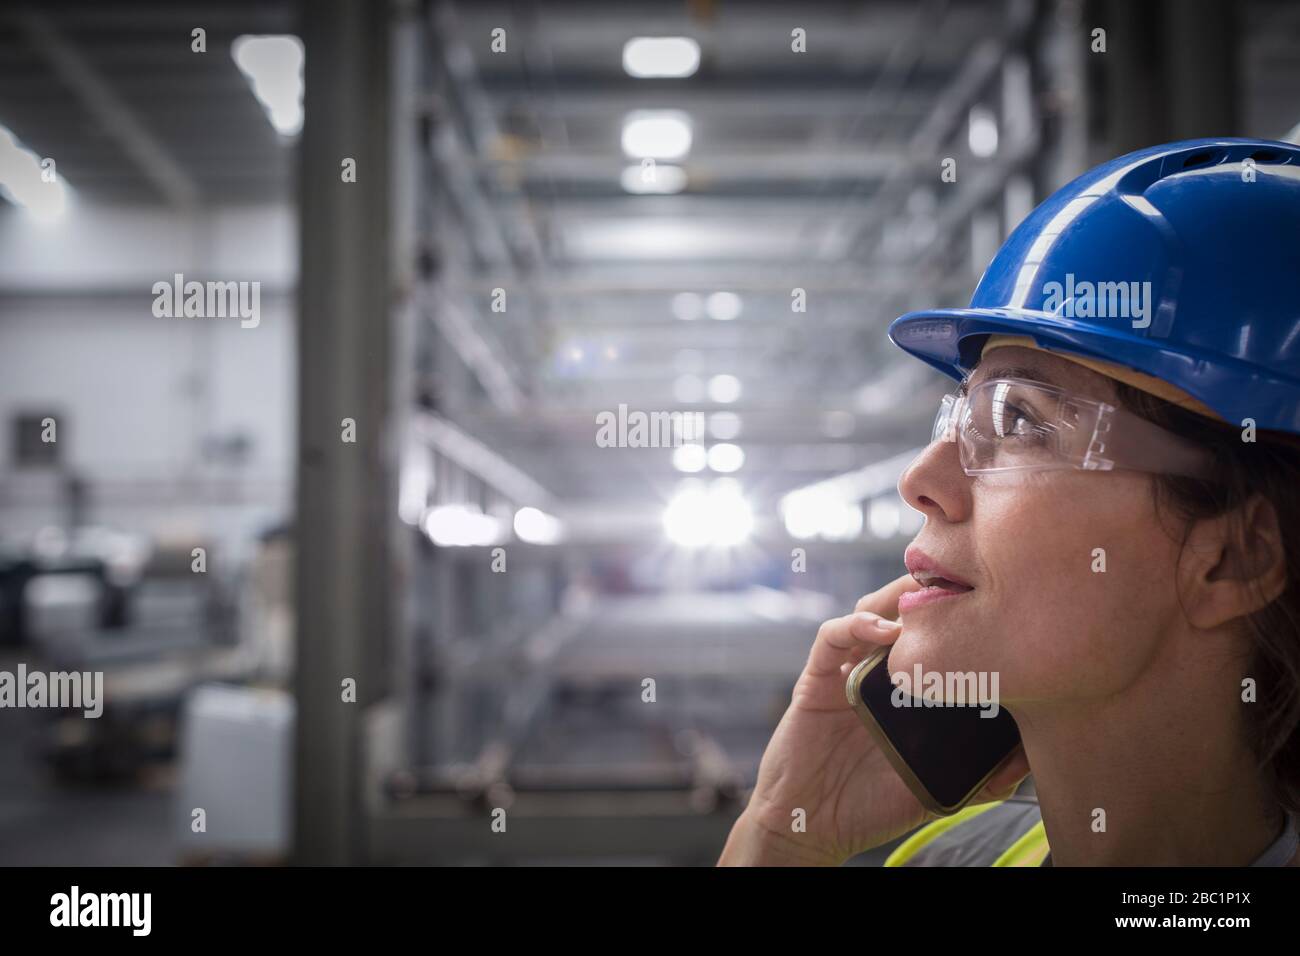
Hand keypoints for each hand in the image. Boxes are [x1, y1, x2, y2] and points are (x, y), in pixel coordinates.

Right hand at [720, 572, 1029, 864]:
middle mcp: (880, 672)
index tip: (995, 601)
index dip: (961, 613)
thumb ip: (980, 778)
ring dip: (895, 598)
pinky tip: (880, 630)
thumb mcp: (937, 788)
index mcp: (910, 690)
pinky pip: (832, 636)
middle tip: (960, 579)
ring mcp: (848, 669)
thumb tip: (1030, 761)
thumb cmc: (872, 805)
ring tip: (923, 598)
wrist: (814, 824)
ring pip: (870, 611)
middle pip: (906, 612)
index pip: (938, 637)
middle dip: (931, 591)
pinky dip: (855, 624)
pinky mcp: (817, 676)